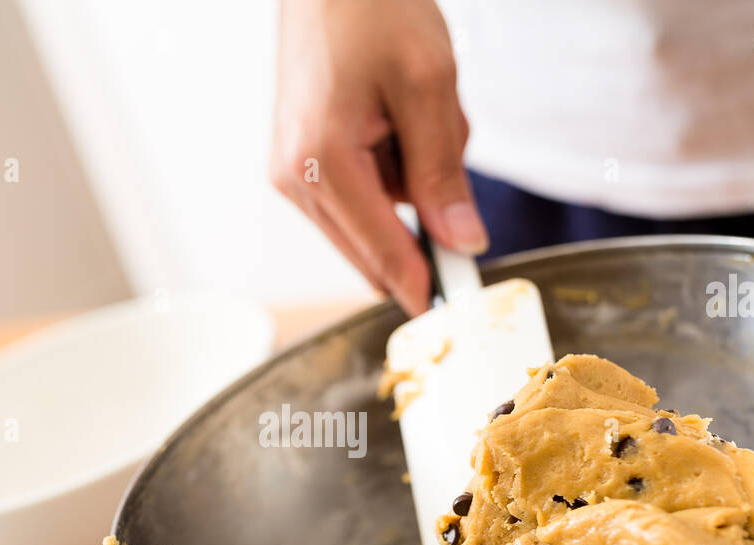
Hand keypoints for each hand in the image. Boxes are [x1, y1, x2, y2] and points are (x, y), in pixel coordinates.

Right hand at [270, 0, 486, 315]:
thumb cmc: (371, 7)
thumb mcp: (428, 85)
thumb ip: (443, 173)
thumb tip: (462, 242)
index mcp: (321, 162)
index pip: (383, 251)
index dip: (426, 282)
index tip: (457, 307)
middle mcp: (294, 178)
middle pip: (372, 248)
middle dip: (419, 214)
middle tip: (433, 137)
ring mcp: (291, 172)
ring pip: (371, 220)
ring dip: (407, 183)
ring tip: (409, 112)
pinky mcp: (297, 161)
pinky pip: (358, 194)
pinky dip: (388, 168)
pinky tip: (391, 117)